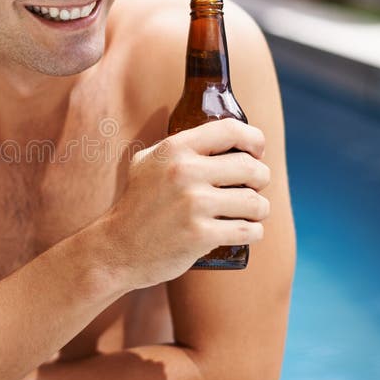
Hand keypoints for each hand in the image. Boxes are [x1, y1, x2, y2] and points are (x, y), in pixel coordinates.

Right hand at [100, 119, 269, 286]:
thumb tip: (220, 136)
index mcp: (175, 149)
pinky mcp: (201, 235)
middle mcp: (184, 172)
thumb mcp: (146, 162)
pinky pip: (249, 230)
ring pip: (255, 202)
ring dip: (260, 209)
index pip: (232, 130)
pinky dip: (254, 232)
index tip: (256, 153)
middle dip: (261, 178)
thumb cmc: (137, 204)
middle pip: (251, 168)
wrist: (118, 249)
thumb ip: (178, 147)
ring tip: (251, 213)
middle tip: (253, 187)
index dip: (254, 140)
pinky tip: (245, 231)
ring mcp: (193, 205)